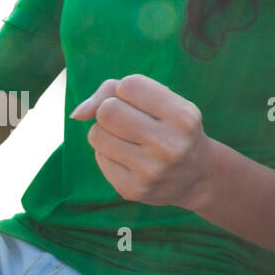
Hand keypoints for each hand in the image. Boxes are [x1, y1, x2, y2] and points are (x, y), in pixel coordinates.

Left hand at [72, 74, 212, 208]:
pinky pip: (99, 156)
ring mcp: (150, 170)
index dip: (128, 91)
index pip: (129, 85)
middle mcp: (170, 144)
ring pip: (96, 134)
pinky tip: (129, 158)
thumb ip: (115, 91)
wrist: (197, 176)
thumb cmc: (174, 128)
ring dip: (106, 132)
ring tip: (129, 139)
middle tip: (130, 121)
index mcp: (183, 116)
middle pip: (108, 111)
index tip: (142, 102)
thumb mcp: (164, 100)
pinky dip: (108, 153)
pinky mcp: (132, 189)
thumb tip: (77, 113)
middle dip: (111, 111)